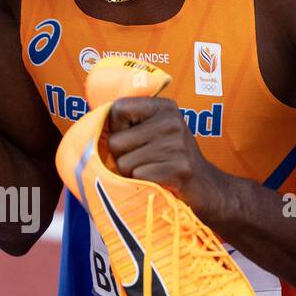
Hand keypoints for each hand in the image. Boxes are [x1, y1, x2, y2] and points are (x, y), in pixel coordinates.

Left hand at [107, 97, 228, 217]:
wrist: (207, 189)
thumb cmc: (169, 158)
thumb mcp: (152, 131)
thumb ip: (126, 122)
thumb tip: (88, 123)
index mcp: (163, 107)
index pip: (117, 109)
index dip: (116, 128)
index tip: (132, 137)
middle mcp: (172, 121)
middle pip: (115, 142)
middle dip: (122, 156)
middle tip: (145, 161)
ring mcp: (177, 145)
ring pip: (123, 163)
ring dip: (132, 173)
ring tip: (153, 171)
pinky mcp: (179, 169)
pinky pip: (137, 177)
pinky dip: (143, 184)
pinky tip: (160, 181)